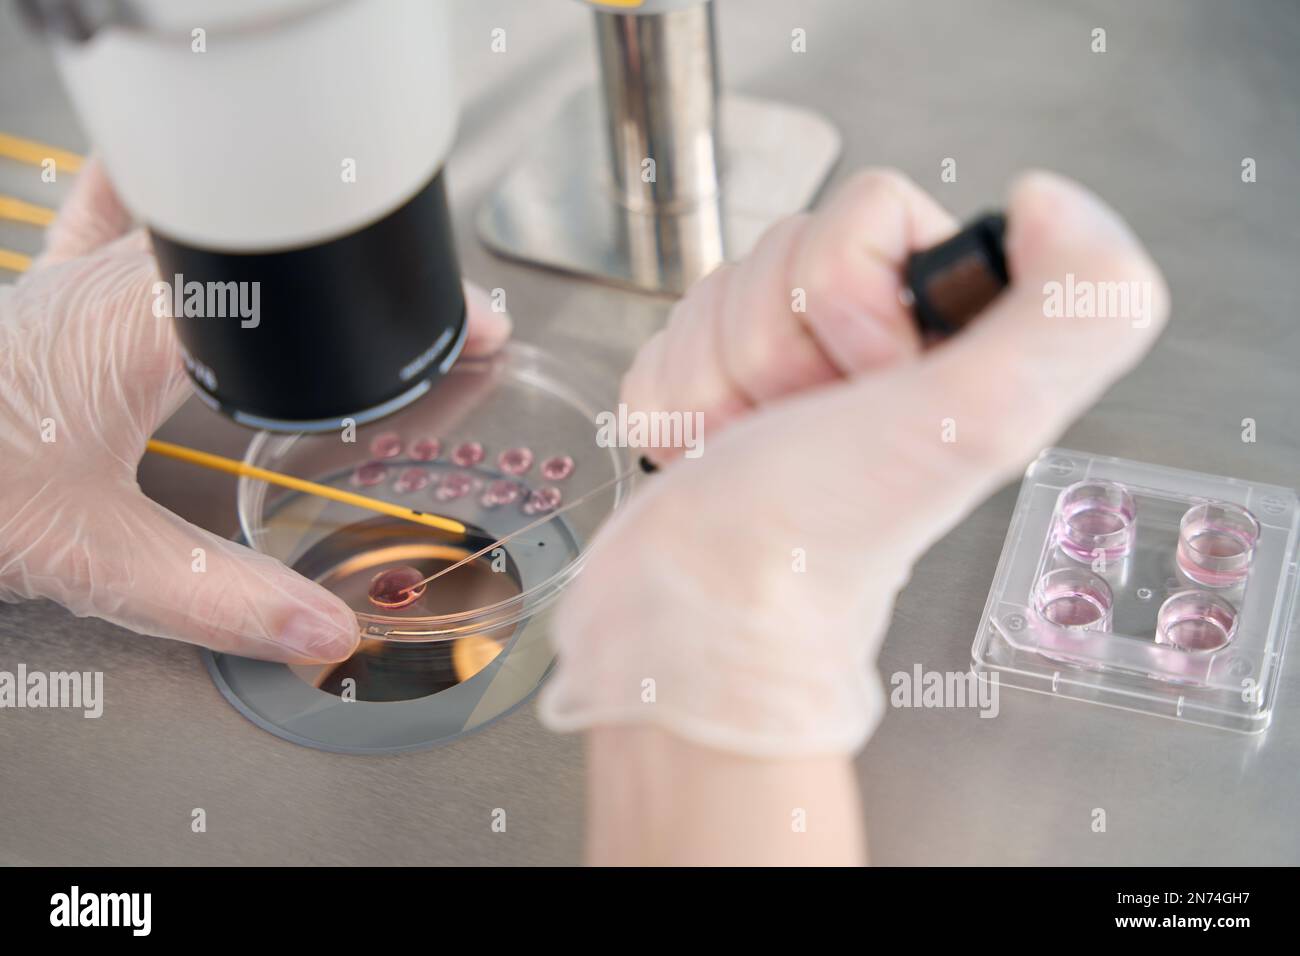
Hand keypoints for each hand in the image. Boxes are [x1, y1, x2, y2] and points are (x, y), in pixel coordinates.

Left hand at [0, 160, 511, 663]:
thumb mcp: (93, 555)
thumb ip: (218, 595)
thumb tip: (320, 632)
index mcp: (148, 331)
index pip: (309, 298)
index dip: (399, 313)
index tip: (473, 330)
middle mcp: (121, 282)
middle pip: (280, 248)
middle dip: (369, 278)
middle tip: (437, 315)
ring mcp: (84, 272)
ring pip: (215, 220)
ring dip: (294, 239)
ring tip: (354, 262)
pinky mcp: (56, 287)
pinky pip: (131, 217)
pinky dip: (186, 213)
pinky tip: (199, 214)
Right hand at [540, 169, 1168, 755]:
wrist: (693, 623)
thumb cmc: (815, 540)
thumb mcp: (977, 421)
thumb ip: (1072, 309)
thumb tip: (1054, 204)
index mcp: (949, 343)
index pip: (871, 208)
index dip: (844, 287)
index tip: (861, 380)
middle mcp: (875, 356)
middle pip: (782, 249)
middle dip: (771, 344)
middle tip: (801, 425)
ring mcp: (786, 378)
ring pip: (716, 293)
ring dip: (715, 379)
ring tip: (752, 448)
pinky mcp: (714, 400)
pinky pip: (666, 342)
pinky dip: (672, 405)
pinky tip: (709, 456)